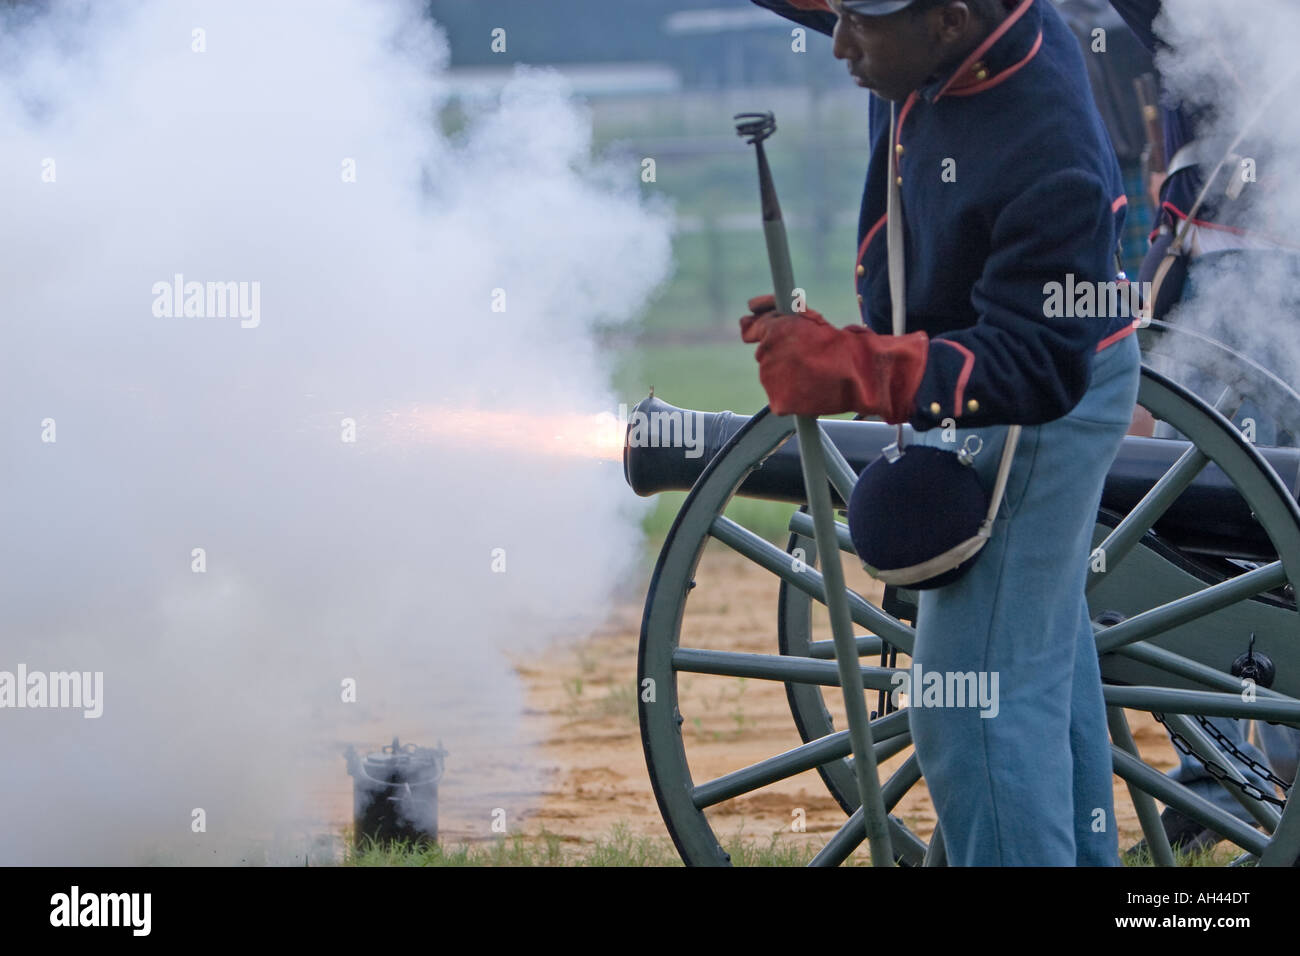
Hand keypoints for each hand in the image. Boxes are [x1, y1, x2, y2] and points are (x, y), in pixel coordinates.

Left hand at [739, 294, 928, 421]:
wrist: (859, 374)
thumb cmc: (840, 344)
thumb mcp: (809, 317)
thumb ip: (775, 310)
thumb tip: (749, 306)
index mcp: (775, 329)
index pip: (752, 329)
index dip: (761, 331)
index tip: (768, 335)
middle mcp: (766, 353)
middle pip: (764, 354)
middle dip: (780, 355)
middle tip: (808, 359)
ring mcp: (770, 379)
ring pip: (771, 376)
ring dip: (786, 376)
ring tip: (813, 375)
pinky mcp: (777, 402)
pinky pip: (779, 399)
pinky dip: (791, 397)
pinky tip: (810, 391)